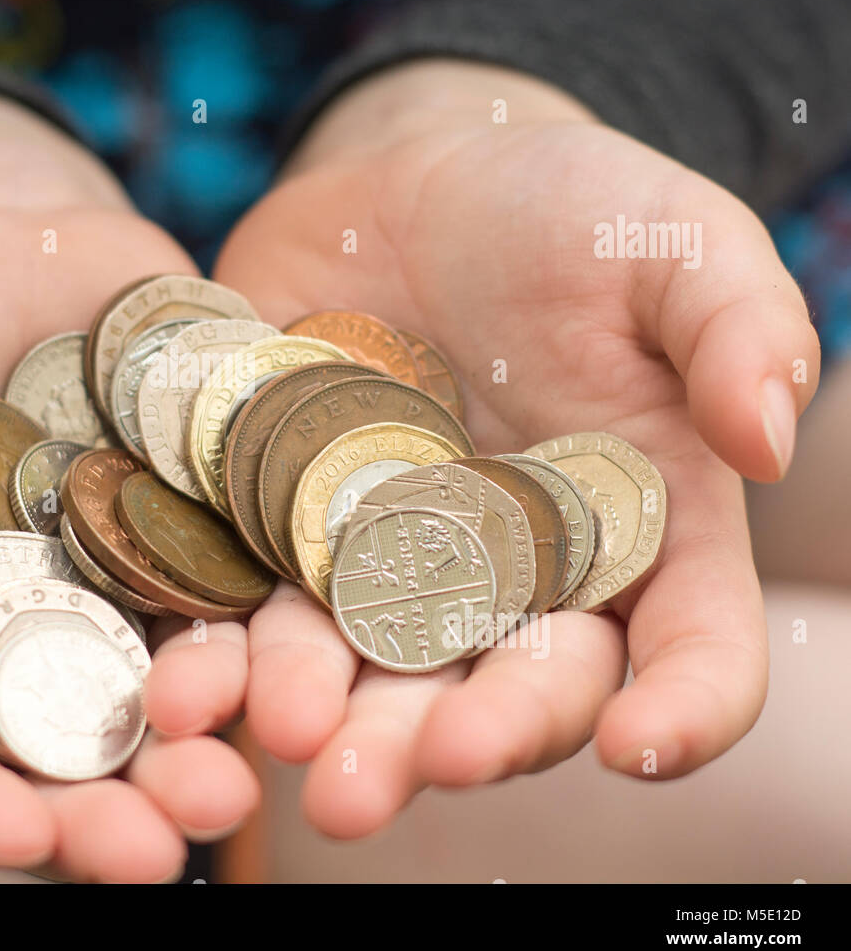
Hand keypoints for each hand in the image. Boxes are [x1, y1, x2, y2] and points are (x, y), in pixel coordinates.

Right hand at [0, 92, 256, 880]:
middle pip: (54, 754)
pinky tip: (312, 662)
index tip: (15, 838)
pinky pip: (246, 588)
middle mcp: (13, 641)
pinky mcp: (201, 526)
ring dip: (206, 745)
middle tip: (156, 844)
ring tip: (241, 782)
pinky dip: (276, 630)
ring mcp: (116, 589)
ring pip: (164, 692)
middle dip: (105, 810)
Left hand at [213, 59, 819, 837]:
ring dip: (328, 715)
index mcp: (638, 529)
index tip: (639, 743)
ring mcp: (393, 560)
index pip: (688, 646)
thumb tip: (766, 435)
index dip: (681, 707)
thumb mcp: (671, 242)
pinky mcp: (288, 526)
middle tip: (410, 772)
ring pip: (368, 669)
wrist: (416, 179)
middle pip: (506, 687)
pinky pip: (254, 603)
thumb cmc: (569, 210)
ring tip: (286, 734)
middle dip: (463, 739)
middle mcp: (517, 574)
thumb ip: (735, 326)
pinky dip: (222, 649)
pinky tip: (184, 682)